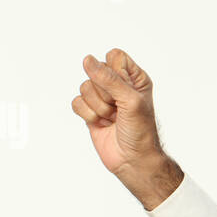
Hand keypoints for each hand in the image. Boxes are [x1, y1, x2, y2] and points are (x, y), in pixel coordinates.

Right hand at [70, 48, 161, 175]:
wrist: (132, 160)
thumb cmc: (140, 131)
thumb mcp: (131, 100)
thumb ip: (109, 79)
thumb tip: (87, 60)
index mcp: (134, 77)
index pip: (114, 56)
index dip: (114, 72)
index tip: (124, 91)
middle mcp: (118, 85)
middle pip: (95, 71)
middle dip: (105, 94)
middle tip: (119, 110)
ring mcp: (102, 98)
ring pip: (84, 87)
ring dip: (98, 107)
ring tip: (112, 118)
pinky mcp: (90, 111)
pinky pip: (77, 102)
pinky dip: (87, 115)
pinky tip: (100, 123)